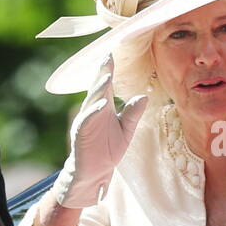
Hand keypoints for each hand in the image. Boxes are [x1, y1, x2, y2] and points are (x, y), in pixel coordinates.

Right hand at [54, 55, 147, 207]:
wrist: (95, 173)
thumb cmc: (108, 150)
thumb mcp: (125, 131)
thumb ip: (132, 114)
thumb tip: (144, 96)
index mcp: (103, 107)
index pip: (106, 85)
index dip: (108, 70)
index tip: (112, 53)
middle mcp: (93, 111)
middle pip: (98, 88)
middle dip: (102, 73)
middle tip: (107, 57)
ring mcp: (86, 122)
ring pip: (91, 101)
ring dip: (98, 89)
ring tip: (106, 76)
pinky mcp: (81, 134)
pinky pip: (87, 121)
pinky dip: (94, 113)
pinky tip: (102, 105)